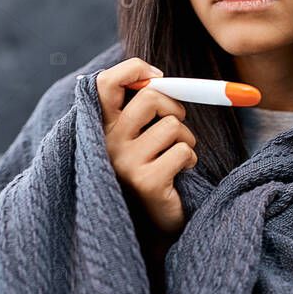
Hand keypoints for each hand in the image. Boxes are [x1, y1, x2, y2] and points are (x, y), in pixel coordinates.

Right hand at [97, 58, 197, 233]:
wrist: (153, 224)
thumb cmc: (152, 168)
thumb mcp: (141, 134)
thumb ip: (143, 105)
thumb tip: (160, 75)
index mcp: (101, 126)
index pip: (106, 82)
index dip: (134, 69)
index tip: (157, 76)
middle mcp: (106, 142)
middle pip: (150, 97)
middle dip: (174, 106)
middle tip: (176, 122)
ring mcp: (124, 162)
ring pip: (173, 126)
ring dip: (186, 140)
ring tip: (175, 158)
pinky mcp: (146, 181)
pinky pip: (183, 151)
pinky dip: (191, 160)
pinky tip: (179, 175)